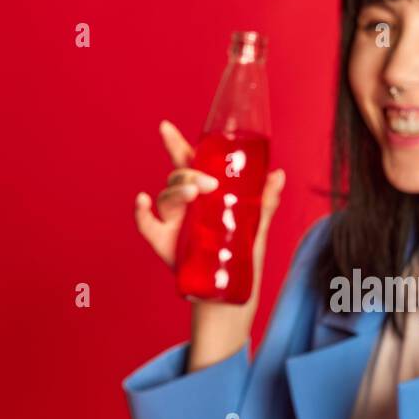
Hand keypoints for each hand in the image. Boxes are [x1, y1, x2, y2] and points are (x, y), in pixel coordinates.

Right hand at [133, 118, 284, 286]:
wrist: (229, 292)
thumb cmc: (240, 256)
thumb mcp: (255, 226)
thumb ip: (264, 201)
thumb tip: (278, 175)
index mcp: (205, 194)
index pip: (189, 163)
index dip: (176, 144)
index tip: (166, 127)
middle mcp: (186, 204)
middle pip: (177, 177)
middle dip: (188, 173)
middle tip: (208, 184)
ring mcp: (173, 222)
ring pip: (165, 196)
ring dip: (175, 190)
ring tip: (193, 194)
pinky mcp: (164, 242)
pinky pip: (145, 224)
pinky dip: (140, 212)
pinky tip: (142, 200)